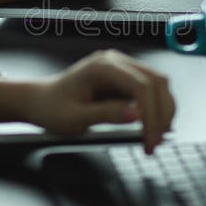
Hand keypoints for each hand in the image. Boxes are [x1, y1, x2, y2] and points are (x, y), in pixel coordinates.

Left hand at [0, 50, 174, 153]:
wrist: (41, 102)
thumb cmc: (52, 107)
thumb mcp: (75, 118)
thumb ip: (106, 114)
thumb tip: (136, 115)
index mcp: (103, 66)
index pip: (141, 85)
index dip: (151, 113)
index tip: (150, 138)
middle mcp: (116, 62)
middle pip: (157, 82)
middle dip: (162, 114)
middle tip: (155, 142)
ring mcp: (123, 70)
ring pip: (159, 85)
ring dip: (164, 111)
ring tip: (156, 138)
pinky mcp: (126, 81)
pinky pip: (152, 92)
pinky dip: (157, 110)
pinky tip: (152, 128)